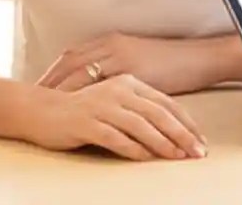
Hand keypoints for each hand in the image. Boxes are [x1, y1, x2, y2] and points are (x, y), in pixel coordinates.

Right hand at [25, 73, 206, 160]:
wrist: (40, 110)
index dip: (185, 123)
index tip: (201, 140)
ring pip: (140, 125)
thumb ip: (139, 110)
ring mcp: (102, 105)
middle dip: (181, 134)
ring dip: (162, 143)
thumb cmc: (82, 110)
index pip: (165, 103)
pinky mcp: (86, 122)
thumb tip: (170, 132)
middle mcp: (118, 90)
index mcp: (129, 82)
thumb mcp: (115, 102)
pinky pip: (115, 137)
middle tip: (197, 152)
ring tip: (177, 157)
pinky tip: (146, 158)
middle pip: (158, 114)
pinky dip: (133, 148)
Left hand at [37, 33, 241, 94]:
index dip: (54, 70)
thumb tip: (100, 83)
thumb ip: (119, 67)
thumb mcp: (140, 60)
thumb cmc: (173, 61)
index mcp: (113, 40)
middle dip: (50, 78)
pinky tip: (77, 107)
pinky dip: (85, 94)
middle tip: (32, 96)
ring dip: (61, 87)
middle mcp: (113, 44)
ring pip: (81, 70)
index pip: (74, 54)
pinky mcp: (133, 69)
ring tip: (47, 105)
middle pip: (70, 60)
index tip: (40, 85)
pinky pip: (102, 83)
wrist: (199, 57)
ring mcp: (122, 55)